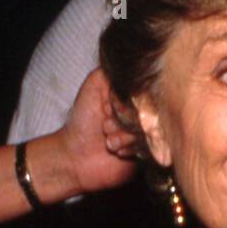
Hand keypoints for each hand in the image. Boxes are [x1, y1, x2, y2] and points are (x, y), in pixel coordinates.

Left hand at [58, 68, 139, 194]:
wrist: (76, 157)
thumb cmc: (82, 121)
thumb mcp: (94, 84)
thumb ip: (115, 70)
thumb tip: (138, 75)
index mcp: (131, 94)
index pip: (144, 90)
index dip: (125, 101)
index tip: (108, 108)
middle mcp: (140, 111)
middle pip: (149, 110)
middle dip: (124, 120)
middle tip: (105, 126)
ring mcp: (145, 131)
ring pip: (149, 129)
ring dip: (125, 136)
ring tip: (108, 141)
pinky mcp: (147, 152)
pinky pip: (150, 146)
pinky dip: (130, 148)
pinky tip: (117, 151)